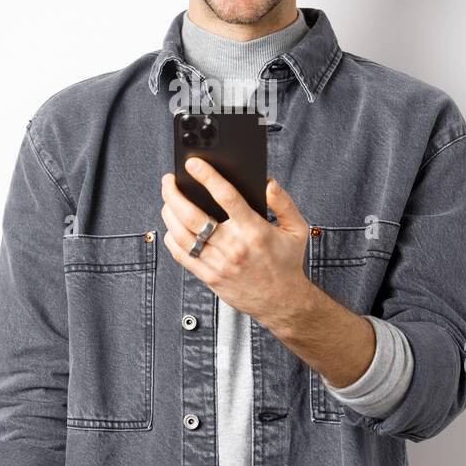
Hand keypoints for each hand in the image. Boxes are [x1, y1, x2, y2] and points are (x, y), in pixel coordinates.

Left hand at [160, 158, 311, 326]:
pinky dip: (172, 238)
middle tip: (169, 180)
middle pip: (193, 215)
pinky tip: (172, 226)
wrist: (282, 302)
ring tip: (168, 200)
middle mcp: (233, 247)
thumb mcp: (297, 229)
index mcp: (254, 231)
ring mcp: (218, 263)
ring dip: (169, 213)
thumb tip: (268, 183)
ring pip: (182, 234)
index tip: (193, 163)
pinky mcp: (209, 277)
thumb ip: (284, 203)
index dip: (207, 176)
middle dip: (175, 193)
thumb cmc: (287, 263)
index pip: (227, 197)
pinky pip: (182, 255)